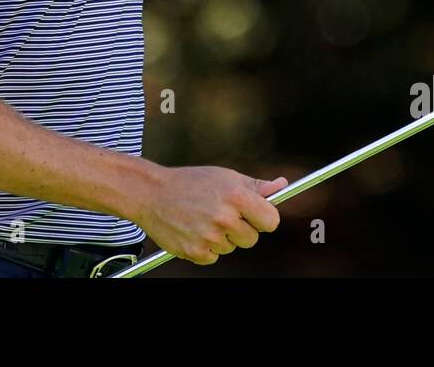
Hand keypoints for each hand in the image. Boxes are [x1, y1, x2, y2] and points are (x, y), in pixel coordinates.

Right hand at [134, 165, 287, 264]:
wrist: (151, 193)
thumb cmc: (191, 182)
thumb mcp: (224, 177)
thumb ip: (255, 186)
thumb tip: (282, 185)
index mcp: (236, 196)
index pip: (271, 221)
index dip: (265, 218)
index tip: (257, 215)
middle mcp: (224, 218)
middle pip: (252, 239)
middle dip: (242, 229)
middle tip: (223, 214)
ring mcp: (209, 237)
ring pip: (232, 248)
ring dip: (222, 237)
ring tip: (203, 218)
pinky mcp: (195, 252)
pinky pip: (213, 257)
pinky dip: (206, 247)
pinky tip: (193, 229)